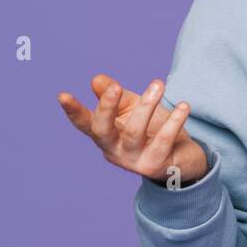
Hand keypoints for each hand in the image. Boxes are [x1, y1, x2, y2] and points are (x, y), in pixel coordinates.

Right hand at [57, 74, 208, 185]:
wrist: (183, 158)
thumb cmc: (153, 129)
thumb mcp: (133, 109)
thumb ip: (117, 96)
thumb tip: (96, 80)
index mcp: (105, 136)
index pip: (85, 124)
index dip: (73, 111)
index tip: (62, 95)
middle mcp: (114, 151)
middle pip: (102, 130)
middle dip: (106, 108)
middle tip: (116, 87)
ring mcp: (134, 161)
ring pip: (134, 132)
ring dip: (146, 106)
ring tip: (158, 84)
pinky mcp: (156, 165)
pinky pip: (163, 140)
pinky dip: (174, 121)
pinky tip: (184, 106)